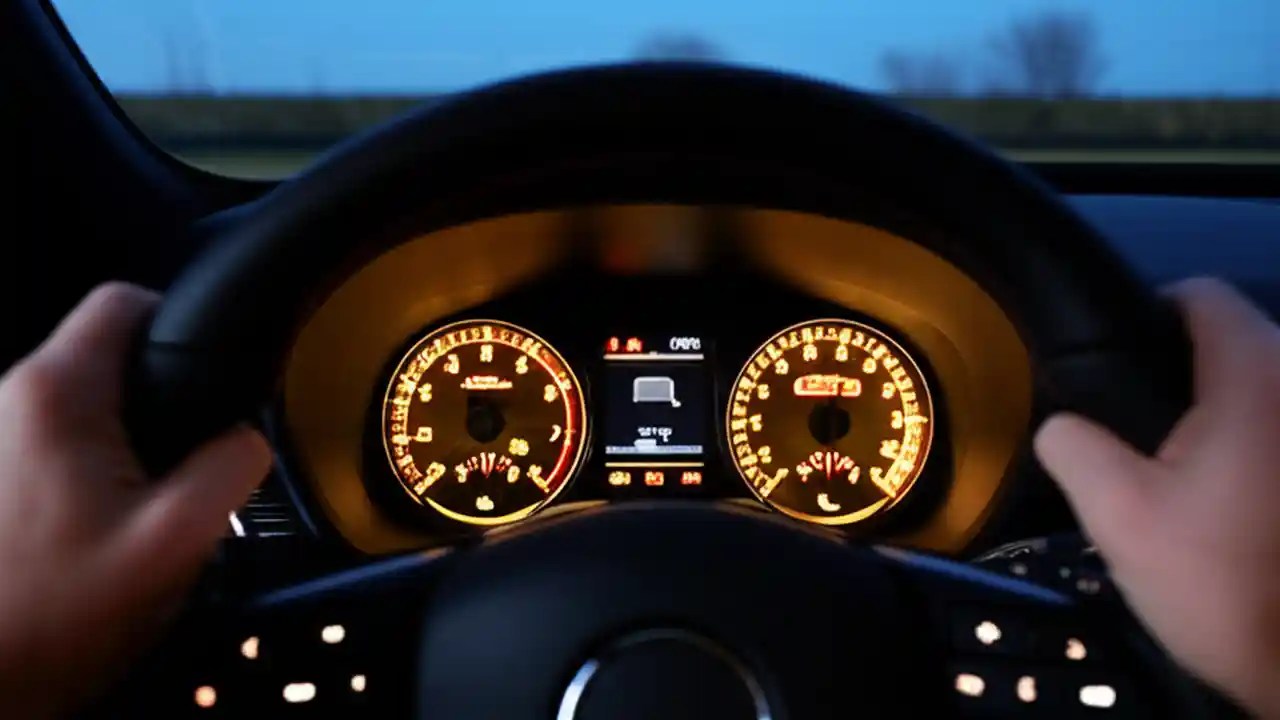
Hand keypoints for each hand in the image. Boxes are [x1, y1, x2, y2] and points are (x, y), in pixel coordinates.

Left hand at [0, 284, 270, 718]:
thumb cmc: (50, 610)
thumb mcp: (174, 541)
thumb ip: (231, 471)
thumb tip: (251, 440)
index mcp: (55, 392)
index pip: (125, 299)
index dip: (182, 320)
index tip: (213, 365)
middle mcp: (13, 399)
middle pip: (112, 356)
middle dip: (164, 398)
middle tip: (191, 455)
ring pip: (90, 405)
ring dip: (132, 441)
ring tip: (152, 501)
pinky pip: (65, 445)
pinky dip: (100, 470)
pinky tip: (111, 525)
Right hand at [1036, 278, 1279, 717]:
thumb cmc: (1222, 578)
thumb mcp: (1117, 515)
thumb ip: (1072, 449)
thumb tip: (1059, 426)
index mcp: (1254, 375)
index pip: (1201, 296)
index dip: (1146, 315)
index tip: (1111, 368)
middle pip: (1233, 344)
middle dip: (1180, 380)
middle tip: (1134, 436)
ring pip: (1260, 396)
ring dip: (1221, 422)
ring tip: (1180, 476)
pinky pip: (1275, 435)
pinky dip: (1251, 453)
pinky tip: (1230, 505)